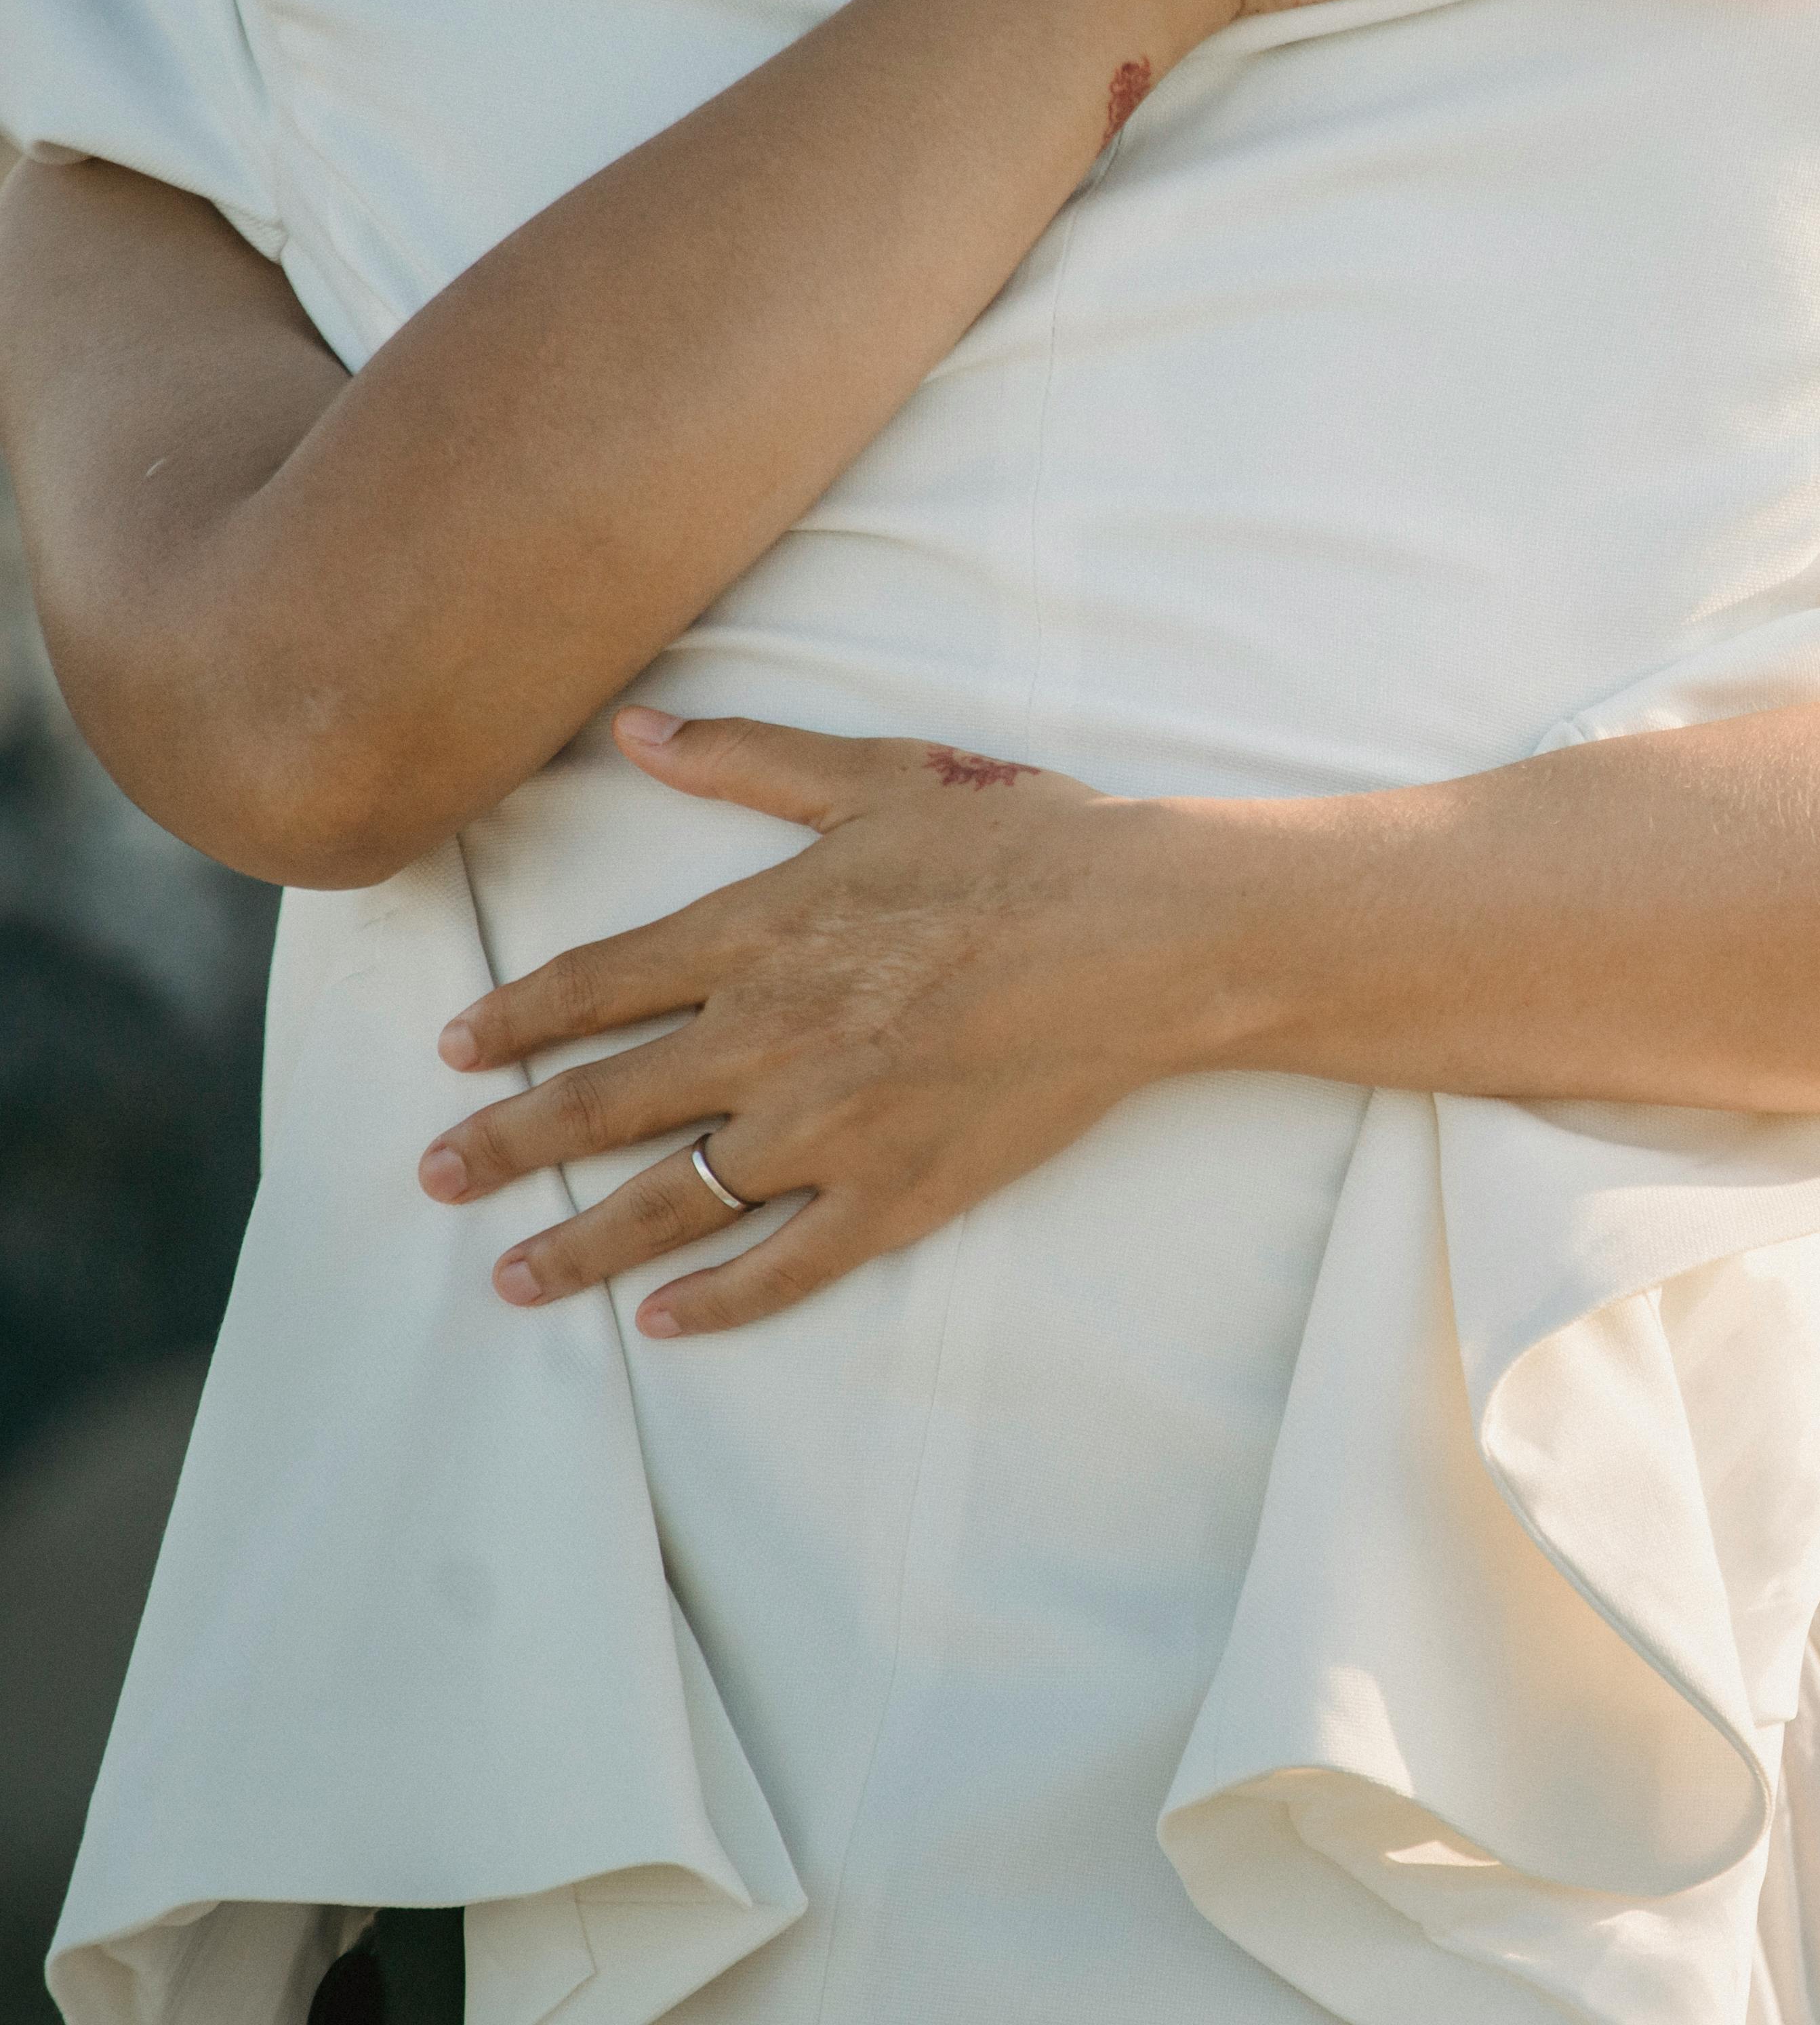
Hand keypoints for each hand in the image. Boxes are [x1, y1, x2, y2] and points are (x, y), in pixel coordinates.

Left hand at [418, 712, 1216, 1337]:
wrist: (1149, 935)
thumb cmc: (1025, 844)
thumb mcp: (879, 776)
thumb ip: (747, 760)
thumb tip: (634, 731)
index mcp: (754, 935)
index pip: (591, 988)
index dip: (511, 1022)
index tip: (454, 1053)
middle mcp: (766, 1040)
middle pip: (597, 1105)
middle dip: (503, 1145)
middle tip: (436, 1176)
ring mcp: (829, 1130)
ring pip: (669, 1203)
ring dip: (578, 1244)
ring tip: (513, 1277)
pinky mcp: (899, 1192)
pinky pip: (785, 1265)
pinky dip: (718, 1301)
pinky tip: (665, 1322)